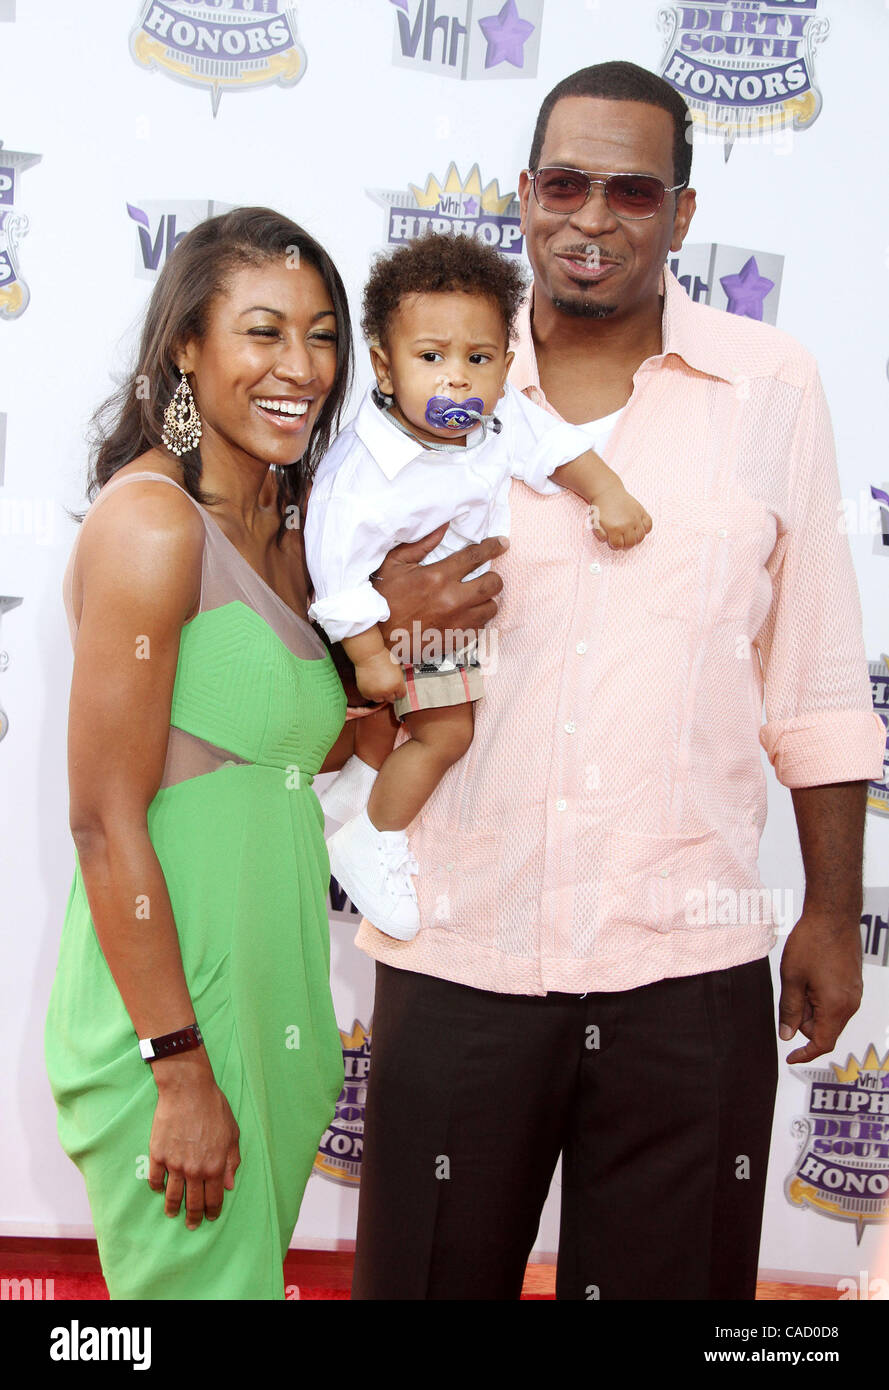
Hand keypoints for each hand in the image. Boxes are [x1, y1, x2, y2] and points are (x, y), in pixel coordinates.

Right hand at [148, 1057, 240, 1228]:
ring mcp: (174, 1164)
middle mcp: (194, 1170)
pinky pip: (155, 1179)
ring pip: (173, 1196)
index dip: (212, 1211)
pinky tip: (160, 1190)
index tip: (210, 1218)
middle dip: (194, 1217)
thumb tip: (229, 1184)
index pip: (214, 1198)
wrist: (188, 1091)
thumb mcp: (232, 1134)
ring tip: (173, 1214)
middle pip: (193, 1203)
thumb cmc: (214, 1109)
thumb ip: (231, 1161)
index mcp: (215, 1166)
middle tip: (192, 1225)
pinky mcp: (158, 1155)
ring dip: (173, 1209)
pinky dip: (157, 1188)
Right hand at [355, 649, 406, 702]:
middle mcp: (387, 690)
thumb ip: (398, 678)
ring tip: (379, 686)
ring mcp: (376, 693)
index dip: (399, 691)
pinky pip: (370, 697)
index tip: (397, 690)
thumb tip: (399, 685)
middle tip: (387, 686)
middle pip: (392, 699)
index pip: (401, 695)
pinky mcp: (366, 692)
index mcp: (397, 684)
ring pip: (380, 699)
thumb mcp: (397, 667)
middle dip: (391, 693)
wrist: (368, 655)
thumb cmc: (382, 657)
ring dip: (381, 694)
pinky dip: (371, 693)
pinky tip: (372, 685)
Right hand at [374, 524, 507, 656]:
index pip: (476, 556)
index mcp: (437, 576)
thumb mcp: (394, 564)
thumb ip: (420, 545)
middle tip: (487, 576)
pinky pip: (481, 628)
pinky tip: (467, 615)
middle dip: (494, 577)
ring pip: (491, 608)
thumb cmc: (382, 598)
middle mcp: (452, 600)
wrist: (374, 638)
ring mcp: (456, 622)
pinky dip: (478, 620)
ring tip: (477, 598)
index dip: (493, 547)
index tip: (503, 544)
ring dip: (487, 600)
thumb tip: (443, 526)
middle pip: (492, 584)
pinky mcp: (456, 640)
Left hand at [588, 484, 651, 549]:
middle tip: (622, 539)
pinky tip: (639, 528)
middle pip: (631, 543)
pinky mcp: (641, 511)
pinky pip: (649, 525)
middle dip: (625, 544)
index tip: (613, 540)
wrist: (607, 492)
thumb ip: (601, 534)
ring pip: (641, 537)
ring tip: (630, 534)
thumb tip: (609, 540)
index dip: (615, 545)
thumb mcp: (595, 523)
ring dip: (635, 539)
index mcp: (614, 528)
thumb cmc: (601, 508)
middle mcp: (627, 524)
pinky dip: (646, 529)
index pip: (618, 545)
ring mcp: (635, 518)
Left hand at [778, 908, 862, 1063]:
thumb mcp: (792, 978)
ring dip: (812, 1008)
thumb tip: (787, 1035)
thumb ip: (790, 1010)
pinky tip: (810, 977)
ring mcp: (854, 993)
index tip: (790, 1058)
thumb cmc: (813, 942)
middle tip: (791, 995)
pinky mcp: (854, 983)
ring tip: (800, 980)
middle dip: (805, 1022)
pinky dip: (820, 998)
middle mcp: (850, 1004)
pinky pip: (836, 1002)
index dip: (805, 1054)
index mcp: (836, 1007)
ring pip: (830, 1015)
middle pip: (826, 1030)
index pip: (822, 1043)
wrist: (834, 916)